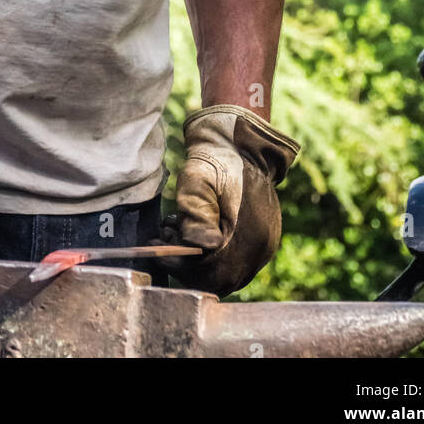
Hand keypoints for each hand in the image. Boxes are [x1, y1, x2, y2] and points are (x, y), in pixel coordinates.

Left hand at [159, 106, 299, 297]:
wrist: (242, 145)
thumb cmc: (215, 161)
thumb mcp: (196, 182)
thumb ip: (194, 215)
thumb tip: (193, 246)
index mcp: (245, 234)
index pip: (208, 271)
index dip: (179, 266)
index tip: (157, 250)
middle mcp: (260, 247)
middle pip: (218, 278)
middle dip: (187, 267)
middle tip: (166, 244)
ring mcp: (265, 246)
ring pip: (228, 274)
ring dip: (201, 264)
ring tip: (179, 235)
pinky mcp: (265, 242)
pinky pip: (237, 262)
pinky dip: (216, 257)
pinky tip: (200, 235)